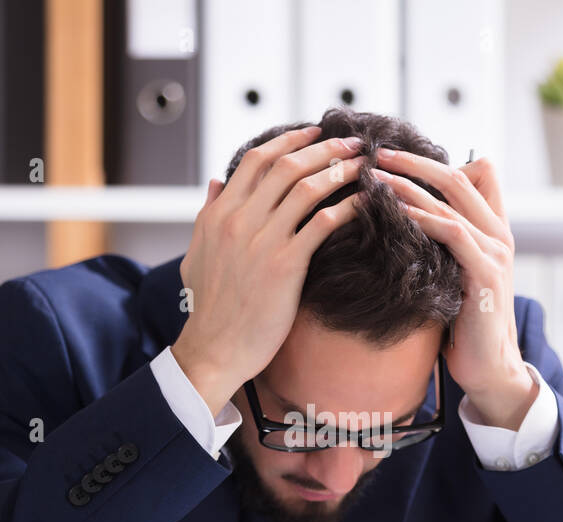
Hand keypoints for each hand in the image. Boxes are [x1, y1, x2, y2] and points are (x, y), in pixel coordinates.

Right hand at [173, 127, 366, 412]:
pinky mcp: (285, 265)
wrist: (215, 348)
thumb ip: (207, 212)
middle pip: (287, 165)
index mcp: (219, 213)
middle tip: (353, 142)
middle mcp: (239, 220)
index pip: (258, 160)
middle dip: (325, 147)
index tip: (317, 132)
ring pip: (306, 187)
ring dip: (340, 170)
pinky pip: (322, 223)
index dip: (291, 140)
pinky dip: (346, 206)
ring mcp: (262, 241)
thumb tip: (216, 180)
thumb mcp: (196, 253)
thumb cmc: (210, 308)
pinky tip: (365, 201)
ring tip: (365, 164)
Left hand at [370, 151, 535, 429]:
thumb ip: (440, 247)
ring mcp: (494, 251)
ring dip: (409, 182)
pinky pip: (451, 231)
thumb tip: (399, 224)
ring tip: (373, 175)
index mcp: (491, 229)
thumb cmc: (462, 325)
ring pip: (452, 198)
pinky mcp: (485, 272)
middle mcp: (498, 233)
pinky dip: (421, 216)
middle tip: (375, 152)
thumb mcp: (451, 275)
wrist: (488, 367)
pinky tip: (393, 210)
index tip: (393, 158)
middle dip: (414, 160)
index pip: (475, 173)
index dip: (436, 161)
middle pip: (459, 175)